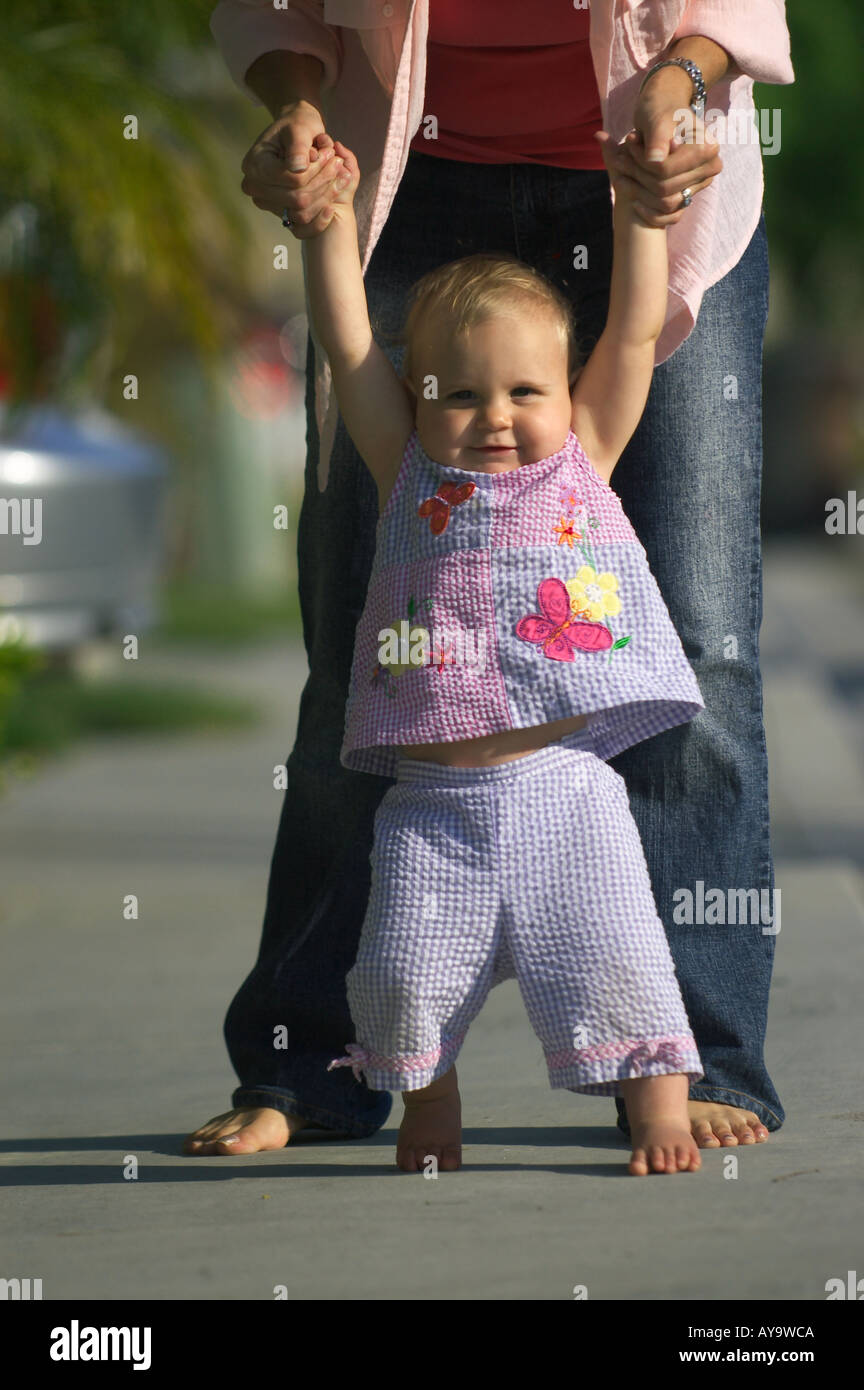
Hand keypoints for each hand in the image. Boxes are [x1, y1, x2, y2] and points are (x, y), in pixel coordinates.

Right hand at [240, 98, 345, 237]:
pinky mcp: (279, 213)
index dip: (316, 170)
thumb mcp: (300, 127)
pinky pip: (301, 227)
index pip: (292, 180)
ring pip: (302, 213)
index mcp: (254, 165)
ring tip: (339, 175)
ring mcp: (266, 203)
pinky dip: (320, 218)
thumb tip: (298, 167)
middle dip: (323, 182)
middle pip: (297, 199)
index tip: (331, 153)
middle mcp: (255, 188)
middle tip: (338, 163)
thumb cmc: (297, 126)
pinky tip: (332, 204)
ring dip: (326, 197)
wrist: (296, 134)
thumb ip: (298, 145)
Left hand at [601, 68, 722, 227]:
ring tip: (622, 171)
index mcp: (706, 149)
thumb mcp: (657, 120)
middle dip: (637, 174)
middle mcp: (709, 168)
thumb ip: (657, 140)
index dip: (641, 161)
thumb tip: (656, 161)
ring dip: (637, 191)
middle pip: (664, 188)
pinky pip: (668, 216)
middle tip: (620, 158)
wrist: (664, 109)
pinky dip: (646, 210)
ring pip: (664, 203)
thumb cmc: (660, 109)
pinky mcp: (689, 196)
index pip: (664, 170)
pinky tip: (632, 197)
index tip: (627, 143)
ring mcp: (700, 184)